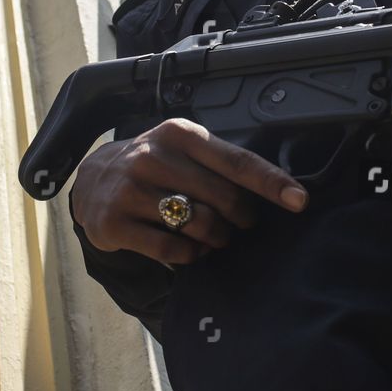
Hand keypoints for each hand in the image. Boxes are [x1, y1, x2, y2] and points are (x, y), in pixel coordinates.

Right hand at [70, 117, 308, 265]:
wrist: (92, 180)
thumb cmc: (155, 165)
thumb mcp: (183, 149)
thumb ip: (221, 164)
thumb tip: (277, 191)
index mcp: (179, 134)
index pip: (236, 161)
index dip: (271, 182)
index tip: (299, 200)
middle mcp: (153, 156)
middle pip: (222, 198)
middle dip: (241, 218)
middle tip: (239, 224)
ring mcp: (131, 190)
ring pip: (199, 225)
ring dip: (217, 238)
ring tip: (214, 237)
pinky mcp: (114, 223)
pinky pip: (172, 250)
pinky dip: (190, 256)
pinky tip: (189, 249)